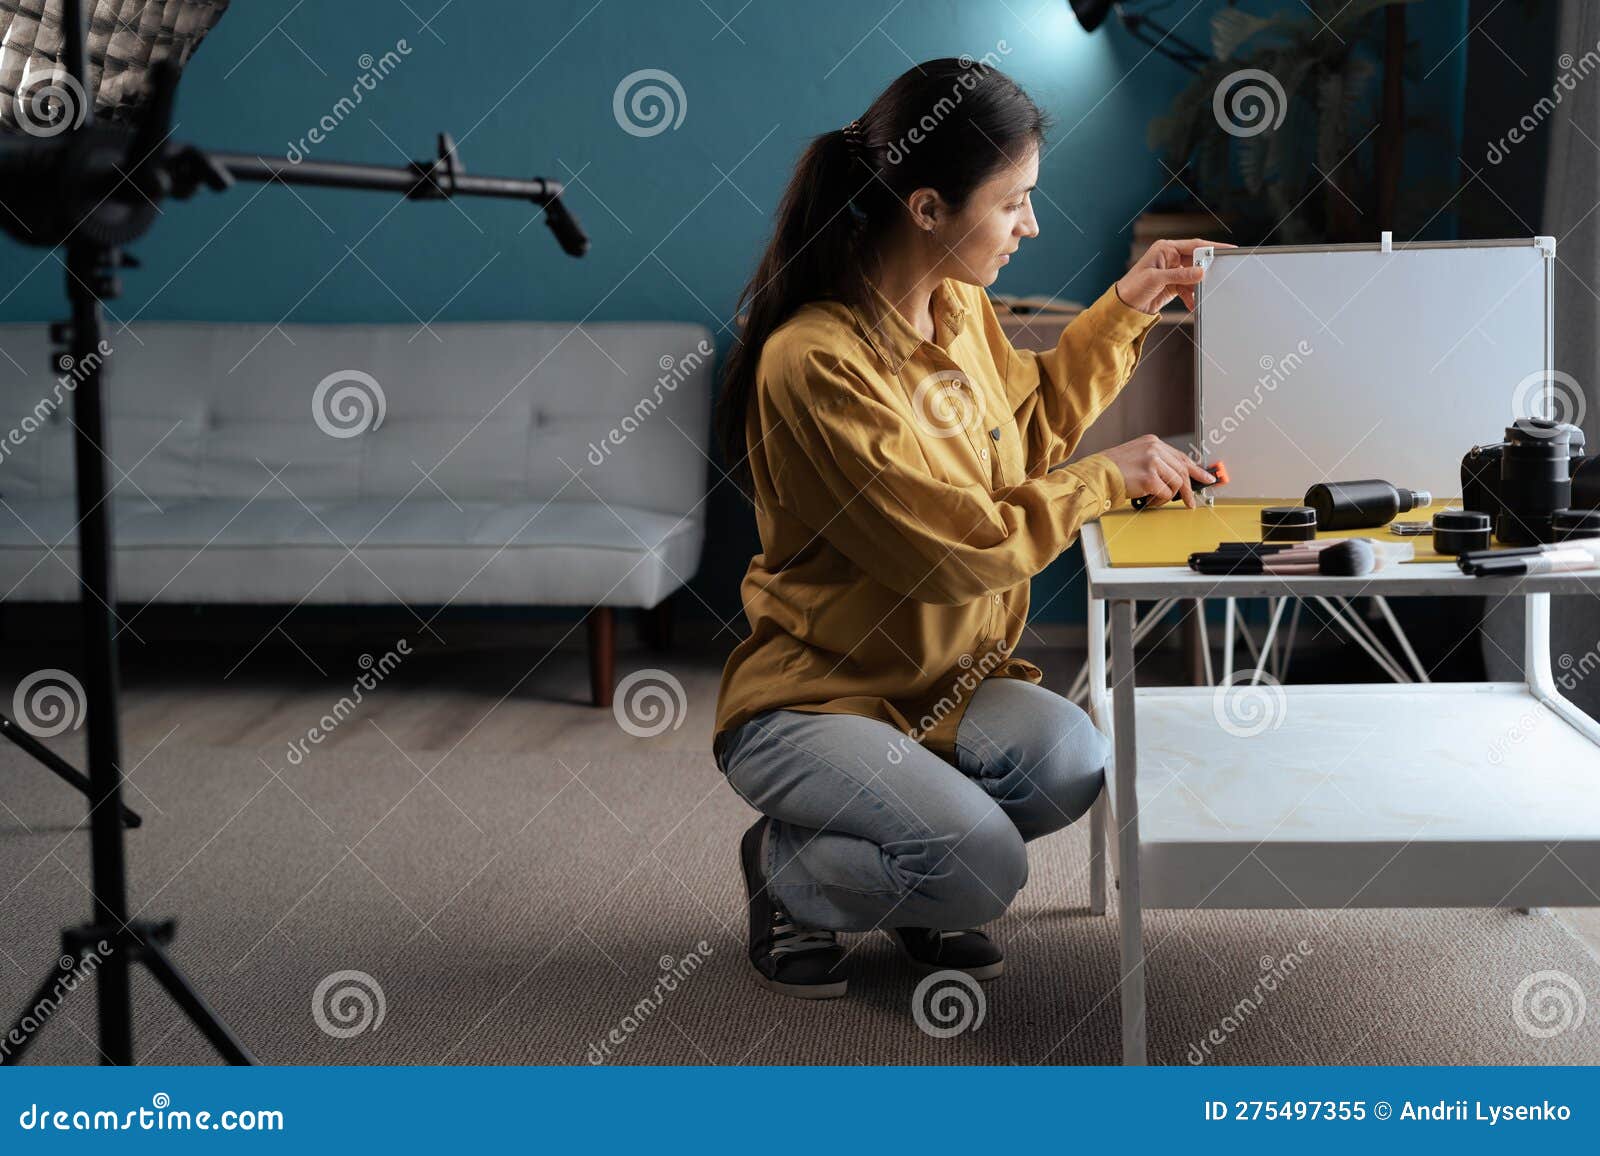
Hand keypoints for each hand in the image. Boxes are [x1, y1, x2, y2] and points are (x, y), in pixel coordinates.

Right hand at [1100, 434, 1214, 508]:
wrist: (1096, 474)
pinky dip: (1159, 501)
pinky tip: (1149, 500)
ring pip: (1176, 482)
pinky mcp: (1149, 477)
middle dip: (1188, 489)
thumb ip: (1155, 462)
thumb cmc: (1111, 469)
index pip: (1181, 456)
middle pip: (1182, 470)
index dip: (1196, 469)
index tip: (1207, 477)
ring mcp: (1152, 462)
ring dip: (1168, 496)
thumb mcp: (1136, 457)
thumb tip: (1175, 477)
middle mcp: (1154, 449)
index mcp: (1152, 442)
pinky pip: (1165, 493)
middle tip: (1190, 502)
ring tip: (1156, 499)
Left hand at [1115, 238, 1234, 312]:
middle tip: (1217, 277)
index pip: (1194, 245)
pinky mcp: (1173, 285)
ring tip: (1201, 295)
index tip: (1229, 250)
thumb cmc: (1133, 287)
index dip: (1212, 248)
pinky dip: (1191, 296)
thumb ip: (1180, 275)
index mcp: (1165, 249)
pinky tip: (1192, 304)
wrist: (1124, 307)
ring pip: (1193, 277)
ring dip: (1197, 287)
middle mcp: (1170, 258)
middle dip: (1205, 271)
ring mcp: (1172, 272)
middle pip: (1196, 261)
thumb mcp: (1157, 279)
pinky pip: (1188, 289)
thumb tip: (1201, 272)